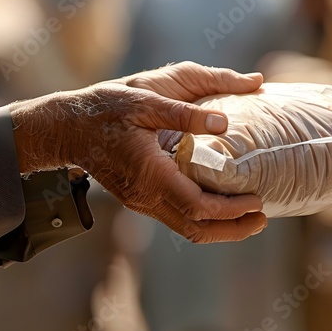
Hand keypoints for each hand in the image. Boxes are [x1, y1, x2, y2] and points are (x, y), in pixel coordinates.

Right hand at [10, 61, 266, 242]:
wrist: (67, 127)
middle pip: (196, 228)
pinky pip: (177, 218)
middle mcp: (147, 196)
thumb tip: (224, 120)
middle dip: (233, 228)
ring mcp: (142, 201)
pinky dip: (204, 218)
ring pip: (187, 228)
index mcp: (151, 175)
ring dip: (220, 228)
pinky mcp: (141, 198)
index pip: (199, 207)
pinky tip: (221, 206)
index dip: (231, 210)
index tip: (257, 201)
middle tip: (263, 218)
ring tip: (250, 218)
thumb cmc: (105, 110)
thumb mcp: (146, 102)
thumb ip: (185, 113)